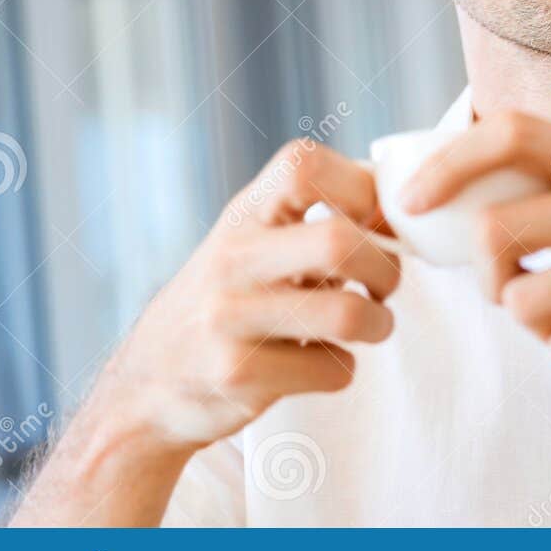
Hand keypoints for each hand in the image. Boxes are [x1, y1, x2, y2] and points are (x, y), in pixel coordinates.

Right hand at [93, 139, 402, 451]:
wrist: (148, 386)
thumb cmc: (231, 302)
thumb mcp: (256, 242)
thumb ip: (318, 218)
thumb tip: (402, 201)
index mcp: (245, 214)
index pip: (303, 164)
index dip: (360, 186)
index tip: (375, 223)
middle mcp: (232, 258)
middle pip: (338, 241)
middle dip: (386, 268)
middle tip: (385, 286)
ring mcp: (228, 317)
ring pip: (347, 313)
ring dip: (379, 324)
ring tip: (370, 326)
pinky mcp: (235, 373)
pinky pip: (332, 369)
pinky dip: (341, 369)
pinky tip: (316, 363)